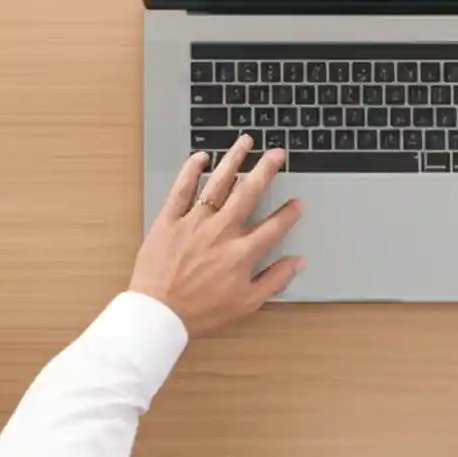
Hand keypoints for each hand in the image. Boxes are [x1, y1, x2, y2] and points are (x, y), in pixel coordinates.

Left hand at [129, 135, 304, 336]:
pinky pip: (181, 189)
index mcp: (242, 253)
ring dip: (234, 159)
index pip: (274, 226)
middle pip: (249, 192)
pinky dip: (191, 170)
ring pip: (218, 183)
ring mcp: (194, 223)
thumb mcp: (247, 304)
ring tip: (245, 142)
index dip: (290, 213)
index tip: (298, 202)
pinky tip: (201, 157)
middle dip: (266, 169)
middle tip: (277, 153)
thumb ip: (275, 280)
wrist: (159, 315)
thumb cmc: (200, 312)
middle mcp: (221, 232)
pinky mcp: (169, 221)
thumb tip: (297, 262)